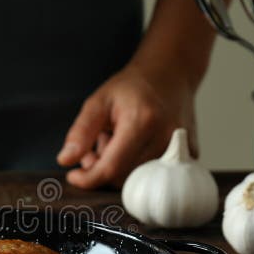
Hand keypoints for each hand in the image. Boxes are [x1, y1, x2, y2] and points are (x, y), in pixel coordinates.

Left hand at [56, 60, 198, 188]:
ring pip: (137, 179)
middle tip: (97, 145)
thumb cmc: (133, 87)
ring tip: (116, 141)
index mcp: (142, 122)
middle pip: (123, 177)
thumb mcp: (99, 102)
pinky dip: (136, 167)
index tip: (74, 176)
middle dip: (102, 169)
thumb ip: (81, 132)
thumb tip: (65, 160)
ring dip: (119, 167)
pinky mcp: (188, 155)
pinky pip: (154, 176)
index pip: (111, 168)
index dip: (88, 178)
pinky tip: (134, 146)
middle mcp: (165, 138)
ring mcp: (181, 148)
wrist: (171, 74)